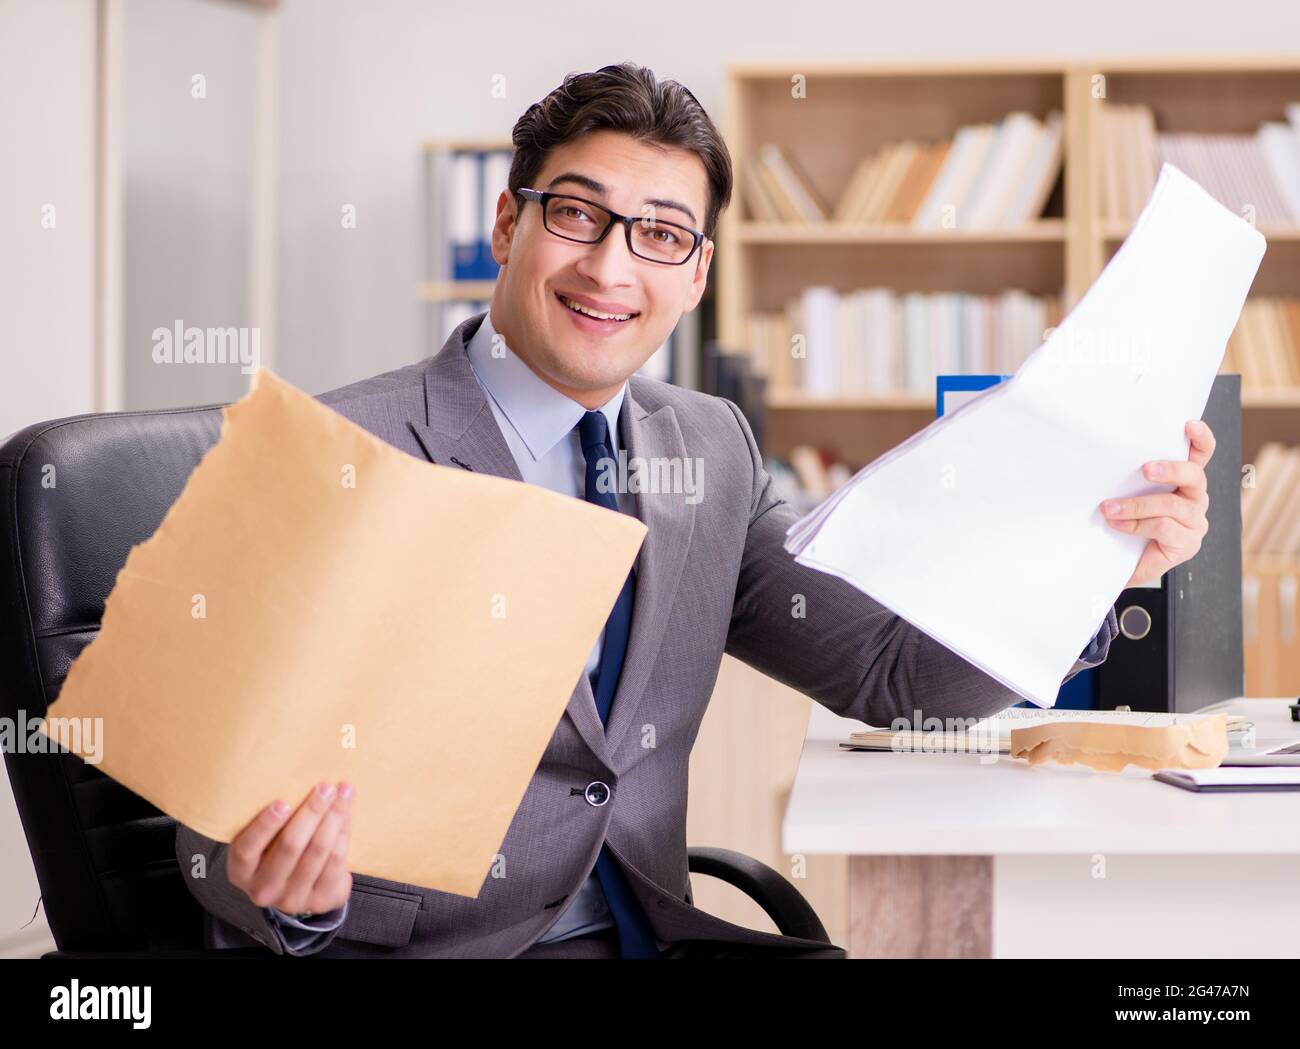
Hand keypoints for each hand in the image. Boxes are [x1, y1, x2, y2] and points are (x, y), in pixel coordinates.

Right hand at [228, 781, 352, 915]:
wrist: (296, 886)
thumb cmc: (275, 849)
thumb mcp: (262, 840)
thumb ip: (271, 819)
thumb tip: (299, 776)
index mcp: (241, 872)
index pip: (247, 849)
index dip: (264, 826)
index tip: (282, 803)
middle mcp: (263, 889)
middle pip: (290, 847)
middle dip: (311, 812)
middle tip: (325, 788)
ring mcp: (292, 898)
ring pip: (318, 852)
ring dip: (334, 818)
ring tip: (344, 793)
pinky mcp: (321, 900)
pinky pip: (336, 863)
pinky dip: (343, 835)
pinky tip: (346, 815)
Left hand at [1101, 419, 1214, 587]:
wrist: (1120, 565)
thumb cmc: (1124, 523)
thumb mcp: (1127, 494)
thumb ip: (1129, 478)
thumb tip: (1105, 456)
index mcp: (1184, 481)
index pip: (1201, 456)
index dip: (1201, 439)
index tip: (1189, 424)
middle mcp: (1194, 499)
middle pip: (1194, 476)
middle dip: (1170, 469)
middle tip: (1146, 469)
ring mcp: (1194, 522)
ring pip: (1172, 505)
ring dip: (1137, 505)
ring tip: (1109, 508)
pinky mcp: (1187, 544)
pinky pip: (1163, 527)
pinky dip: (1136, 524)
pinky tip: (1117, 526)